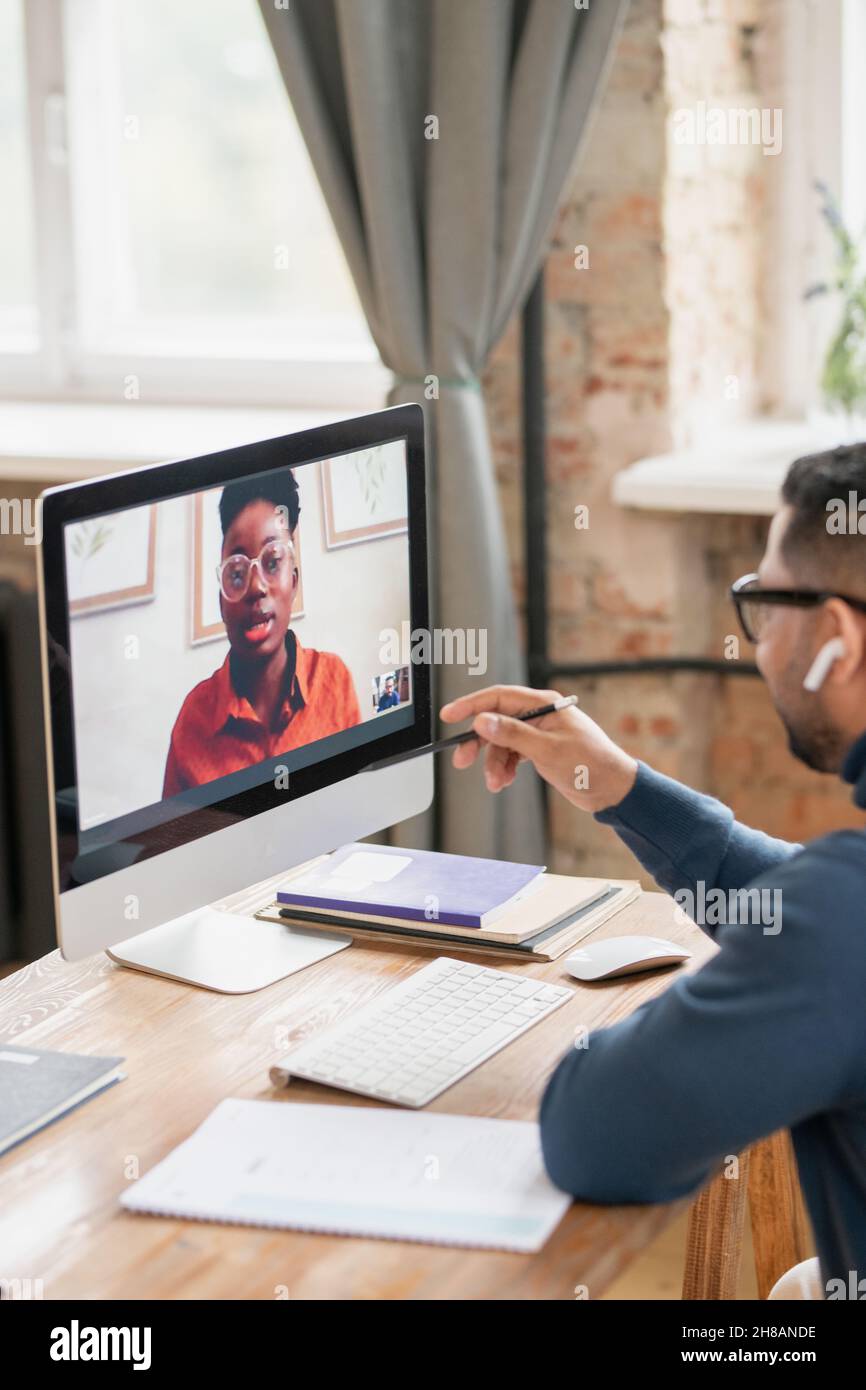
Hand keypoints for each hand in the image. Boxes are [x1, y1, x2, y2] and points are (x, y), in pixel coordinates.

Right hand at [439, 684, 637, 812]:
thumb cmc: (590, 765)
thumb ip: (513, 734)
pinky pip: (512, 754)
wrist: (612, 789)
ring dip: (494, 763)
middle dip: (478, 743)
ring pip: (502, 743)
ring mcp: (539, 733)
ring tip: (496, 783)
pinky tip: (505, 781)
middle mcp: (539, 715)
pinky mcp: (540, 750)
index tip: (449, 716)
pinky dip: (505, 768)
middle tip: (461, 760)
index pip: (498, 697)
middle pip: (496, 721)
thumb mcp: (547, 750)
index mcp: (543, 704)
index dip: (471, 705)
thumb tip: (482, 721)